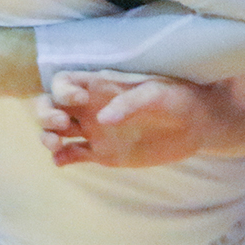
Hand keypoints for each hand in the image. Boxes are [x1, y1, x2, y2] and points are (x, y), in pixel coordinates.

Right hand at [36, 70, 212, 167]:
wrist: (198, 124)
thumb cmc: (179, 98)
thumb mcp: (158, 92)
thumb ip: (130, 102)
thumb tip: (102, 120)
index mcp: (101, 86)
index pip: (64, 81)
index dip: (61, 90)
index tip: (79, 101)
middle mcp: (92, 107)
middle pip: (50, 105)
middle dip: (45, 114)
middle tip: (61, 125)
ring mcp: (96, 131)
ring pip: (57, 131)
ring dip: (48, 136)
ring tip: (56, 146)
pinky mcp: (104, 153)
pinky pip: (74, 155)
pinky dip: (62, 158)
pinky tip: (61, 162)